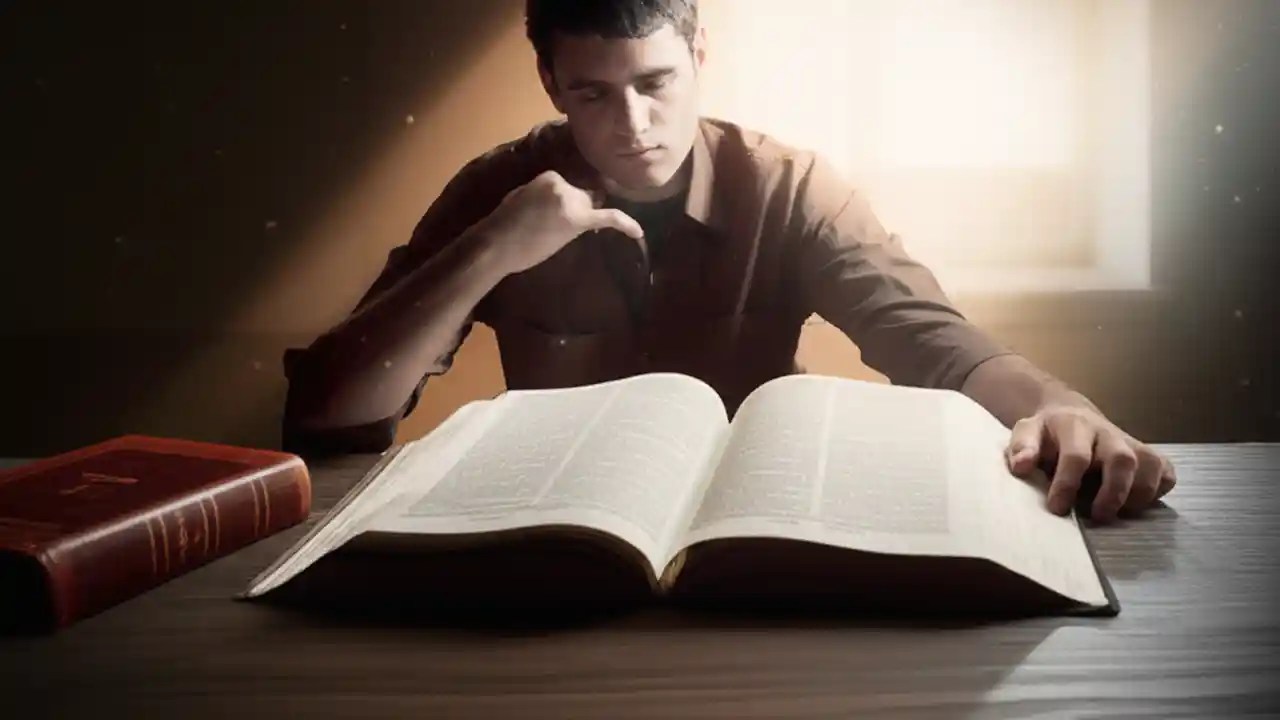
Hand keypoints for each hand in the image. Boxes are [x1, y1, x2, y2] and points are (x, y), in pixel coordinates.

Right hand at [477, 170, 644, 274]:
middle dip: (576, 208)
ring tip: (553, 231)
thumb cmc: (503, 223)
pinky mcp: (578, 221)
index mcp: (550, 175)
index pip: (570, 184)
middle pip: (584, 195)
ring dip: (581, 217)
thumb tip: (560, 202)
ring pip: (590, 207)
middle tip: (552, 226)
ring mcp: (572, 201)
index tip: (550, 213)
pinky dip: (626, 225)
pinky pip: (610, 219)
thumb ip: (544, 193)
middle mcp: (564, 184)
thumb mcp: (522, 196)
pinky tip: (638, 232)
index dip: (566, 199)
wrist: (497, 245)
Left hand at [1005, 404, 1176, 522]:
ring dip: (1138, 494)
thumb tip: (1021, 466)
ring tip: (1118, 513)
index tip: (1057, 508)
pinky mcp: (1148, 455)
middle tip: (1098, 517)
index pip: (1076, 456)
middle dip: (1113, 492)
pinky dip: (1159, 490)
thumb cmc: (1047, 433)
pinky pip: (1166, 471)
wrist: (1070, 416)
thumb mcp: (1027, 433)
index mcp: (1075, 427)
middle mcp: (1108, 433)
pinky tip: (1137, 503)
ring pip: (1150, 465)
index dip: (1067, 484)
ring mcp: (1131, 443)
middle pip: (1122, 460)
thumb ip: (1022, 448)